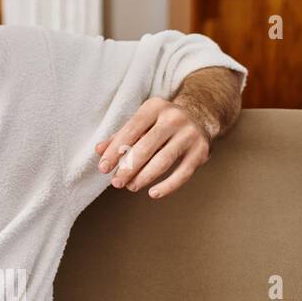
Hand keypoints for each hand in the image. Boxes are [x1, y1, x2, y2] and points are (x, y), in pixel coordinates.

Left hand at [95, 97, 211, 198]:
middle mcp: (174, 118)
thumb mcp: (141, 122)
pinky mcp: (202, 151)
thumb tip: (99, 150)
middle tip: (116, 183)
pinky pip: (183, 173)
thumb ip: (120, 136)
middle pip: (146, 147)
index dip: (115, 151)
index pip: (130, 131)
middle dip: (128, 168)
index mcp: (155, 107)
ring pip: (163, 161)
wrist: (200, 116)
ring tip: (130, 187)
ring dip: (144, 177)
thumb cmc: (160, 122)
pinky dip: (168, 186)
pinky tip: (154, 193)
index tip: (103, 168)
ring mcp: (190, 134)